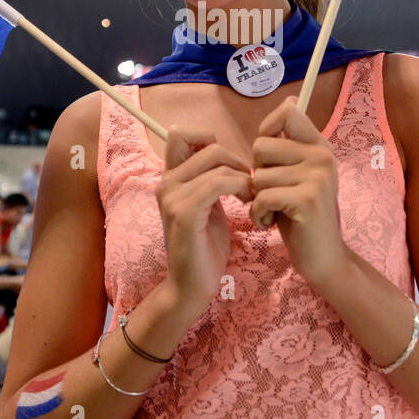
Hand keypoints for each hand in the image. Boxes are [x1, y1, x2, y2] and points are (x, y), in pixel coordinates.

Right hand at [156, 125, 252, 309]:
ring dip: (242, 176)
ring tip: (252, 195)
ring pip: (216, 163)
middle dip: (236, 159)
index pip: (180, 133)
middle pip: (207, 145)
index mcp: (170, 179)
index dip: (208, 137)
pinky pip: (218, 182)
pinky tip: (249, 202)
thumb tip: (228, 157)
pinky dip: (240, 187)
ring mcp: (172, 198)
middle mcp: (166, 183)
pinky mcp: (185, 213)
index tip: (230, 163)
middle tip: (250, 182)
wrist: (191, 286)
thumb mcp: (207, 205)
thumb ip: (209, 180)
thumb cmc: (204, 247)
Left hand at [250, 96, 347, 290]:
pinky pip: (262, 196)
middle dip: (257, 173)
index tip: (269, 158)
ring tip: (275, 211)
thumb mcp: (298, 174)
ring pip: (258, 175)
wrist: (324, 258)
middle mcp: (321, 156)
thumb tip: (287, 101)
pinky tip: (272, 222)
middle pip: (261, 145)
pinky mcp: (307, 199)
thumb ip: (290, 144)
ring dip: (257, 199)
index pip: (287, 112)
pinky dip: (259, 214)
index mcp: (319, 146)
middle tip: (273, 193)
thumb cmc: (301, 216)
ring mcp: (317, 176)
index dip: (266, 130)